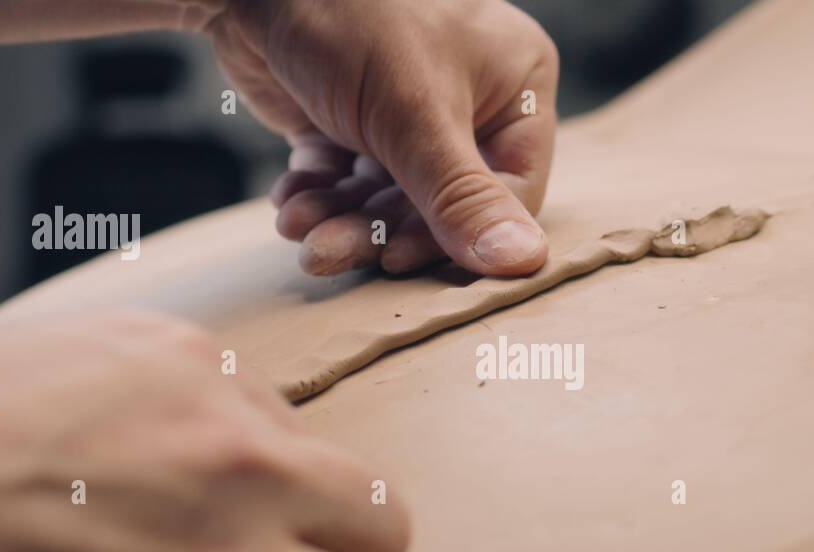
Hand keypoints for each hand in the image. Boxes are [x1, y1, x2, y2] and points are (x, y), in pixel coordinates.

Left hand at [206, 0, 558, 276]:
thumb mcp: (415, 113)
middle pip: (438, 202)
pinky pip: (345, 178)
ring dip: (340, 220)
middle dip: (376, 229)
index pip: (507, 189)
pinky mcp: (350, 118)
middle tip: (326, 252)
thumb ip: (463, 197)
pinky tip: (290, 201)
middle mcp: (469, 99)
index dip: (455, 235)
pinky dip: (318, 195)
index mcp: (514, 83)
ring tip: (299, 228)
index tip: (397, 259)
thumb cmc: (353, 12)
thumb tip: (524, 264)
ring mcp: (408, 110)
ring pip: (386, 196)